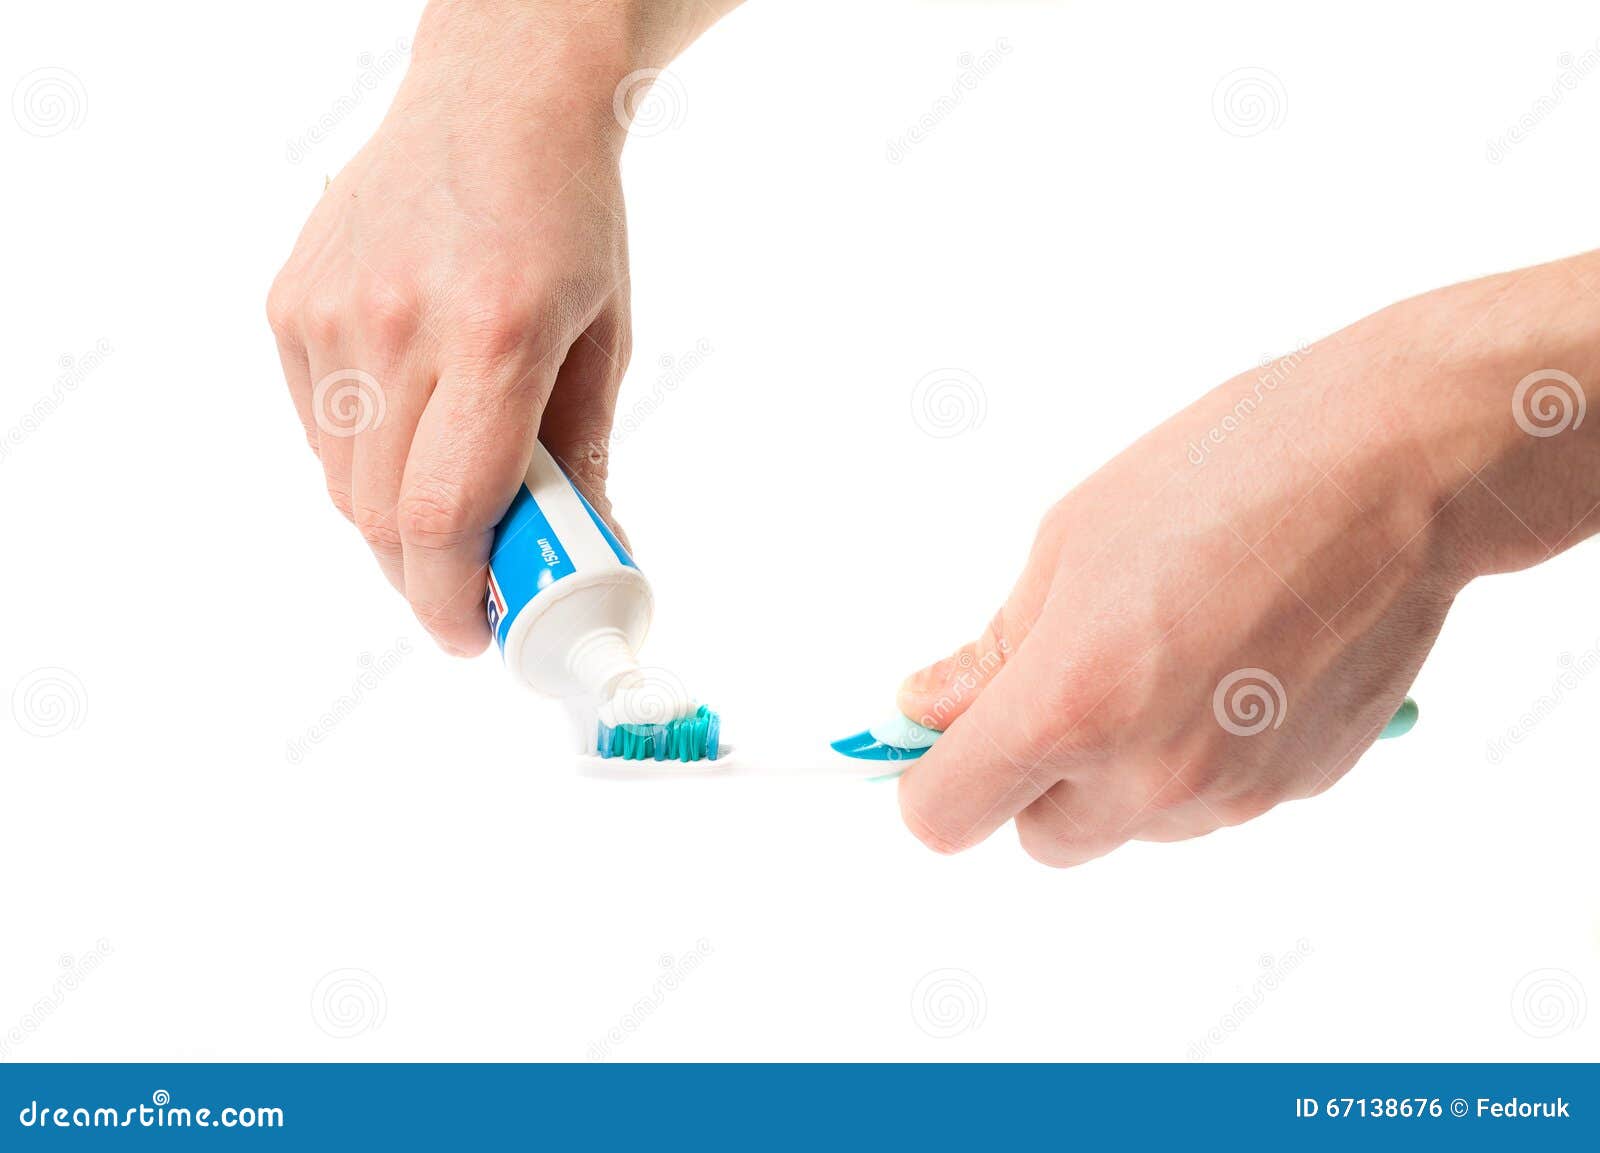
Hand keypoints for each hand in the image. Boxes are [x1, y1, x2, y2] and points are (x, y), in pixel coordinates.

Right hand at [268, 2, 652, 653]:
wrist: (496, 103)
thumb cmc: (567, 219)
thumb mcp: (604, 343)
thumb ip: (582, 460)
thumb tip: (578, 559)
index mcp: (497, 335)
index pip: (446, 514)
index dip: (452, 600)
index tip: (473, 635)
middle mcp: (401, 324)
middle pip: (384, 517)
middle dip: (427, 575)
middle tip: (469, 582)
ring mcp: (333, 311)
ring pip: (341, 483)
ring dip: (392, 521)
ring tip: (447, 491)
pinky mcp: (291, 303)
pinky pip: (315, 428)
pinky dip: (359, 458)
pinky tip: (408, 423)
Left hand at [895, 256, 1599, 865]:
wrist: (1395, 466)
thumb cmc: (1224, 475)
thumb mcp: (1072, 543)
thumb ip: (993, 650)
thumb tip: (928, 707)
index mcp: (1072, 706)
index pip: (947, 817)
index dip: (933, 781)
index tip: (943, 741)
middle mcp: (1151, 774)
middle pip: (1042, 837)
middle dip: (1032, 778)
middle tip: (1063, 683)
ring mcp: (1234, 792)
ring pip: (1131, 825)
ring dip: (1120, 772)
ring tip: (1168, 652)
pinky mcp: (1301, 787)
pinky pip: (1212, 802)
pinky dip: (1200, 758)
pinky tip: (1234, 664)